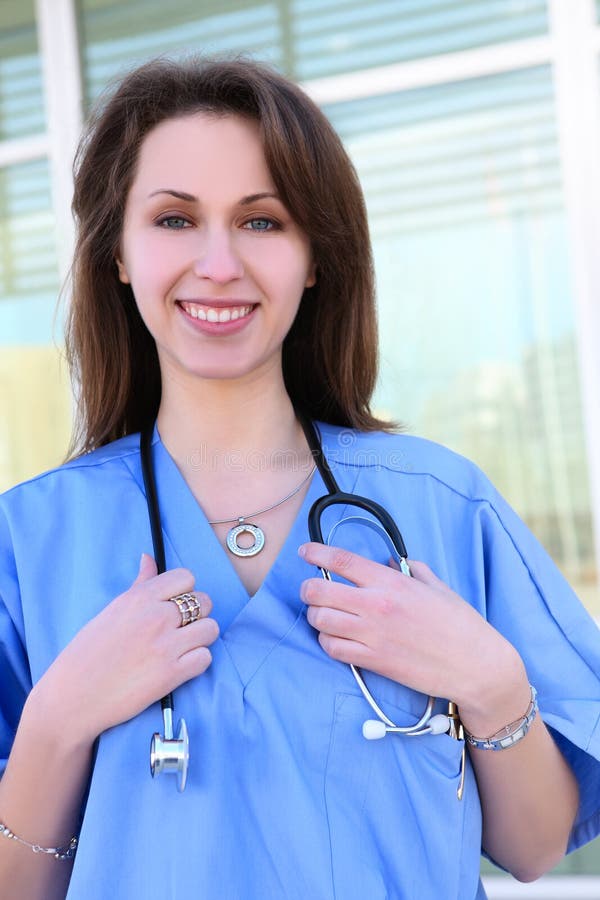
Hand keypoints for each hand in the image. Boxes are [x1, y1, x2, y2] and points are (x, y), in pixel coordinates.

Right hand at [32, 554, 218, 743]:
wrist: (74, 696)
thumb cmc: (88, 652)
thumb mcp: (112, 610)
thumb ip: (139, 585)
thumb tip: (148, 558)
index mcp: (139, 598)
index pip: (186, 577)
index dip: (185, 591)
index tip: (174, 604)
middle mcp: (156, 617)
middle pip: (205, 601)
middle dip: (198, 613)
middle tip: (180, 628)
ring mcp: (166, 646)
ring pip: (210, 629)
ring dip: (201, 638)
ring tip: (182, 647)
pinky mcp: (172, 674)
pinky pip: (206, 658)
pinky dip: (197, 662)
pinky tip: (180, 666)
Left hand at [298, 543, 527, 733]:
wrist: (475, 666)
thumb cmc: (461, 625)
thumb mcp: (437, 587)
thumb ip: (411, 569)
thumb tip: (389, 562)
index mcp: (392, 583)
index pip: (342, 562)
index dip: (316, 553)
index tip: (305, 552)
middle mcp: (376, 606)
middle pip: (319, 590)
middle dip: (308, 588)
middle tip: (311, 589)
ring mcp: (372, 635)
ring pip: (320, 620)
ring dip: (316, 616)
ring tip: (324, 615)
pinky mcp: (373, 661)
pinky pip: (332, 648)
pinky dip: (327, 641)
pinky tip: (334, 638)